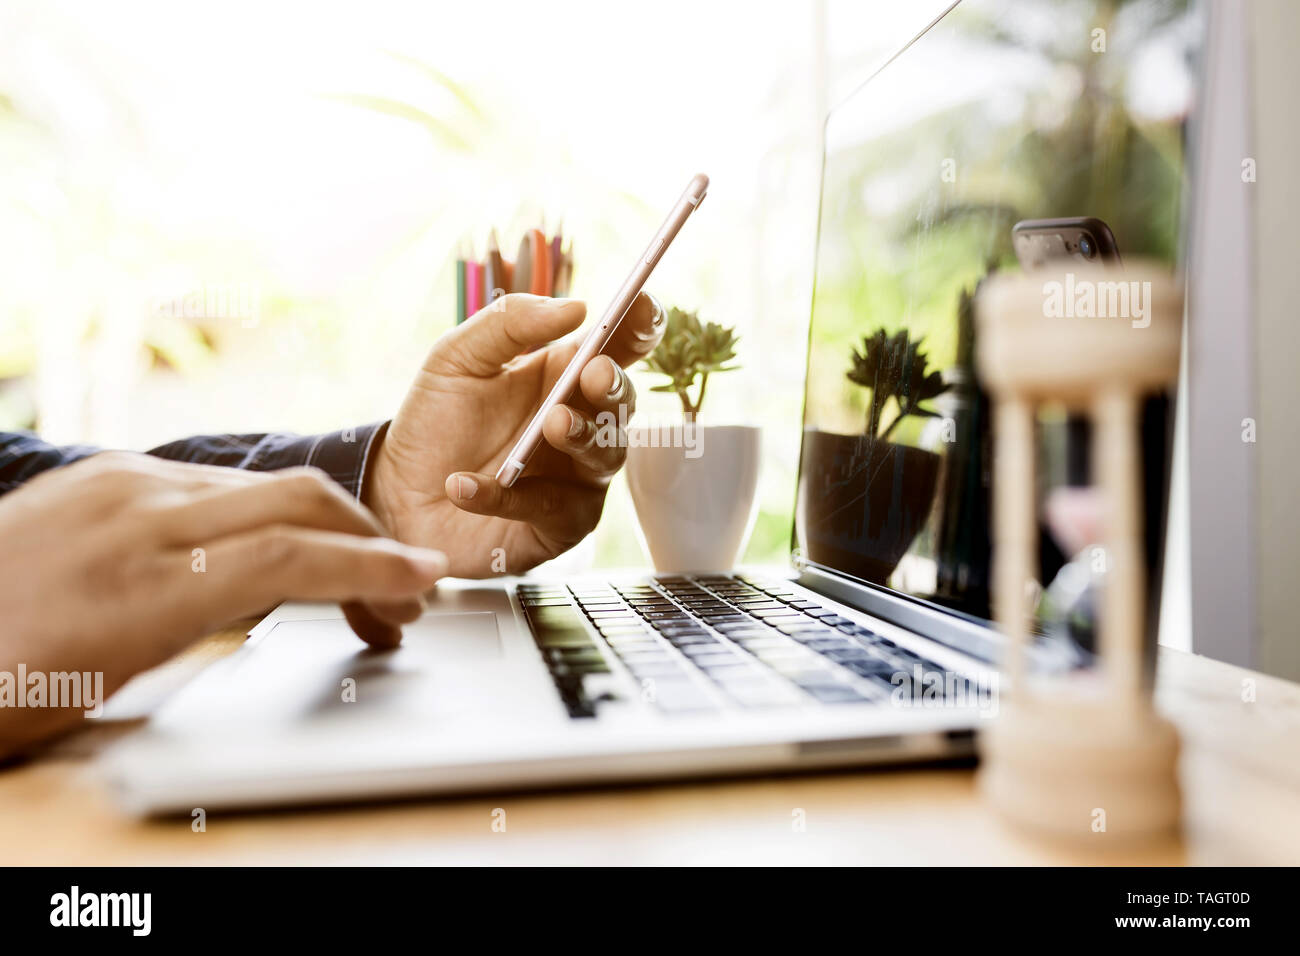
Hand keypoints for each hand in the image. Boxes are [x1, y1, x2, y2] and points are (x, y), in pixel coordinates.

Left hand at [0, 453, 447, 755]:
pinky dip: (262, 513)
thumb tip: (286, 601)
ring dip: (321, 526)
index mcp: (139, 587)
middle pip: (295, 501)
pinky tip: (272, 547)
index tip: (422, 585)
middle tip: (404, 593)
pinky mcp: (104, 471)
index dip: (373, 569)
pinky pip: (211, 482)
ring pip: (260, 486)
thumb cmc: (3, 687)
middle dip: (368, 540)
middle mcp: (136, 516)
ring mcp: (118, 483)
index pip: (292, 557)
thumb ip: (209, 627)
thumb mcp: (114, 683)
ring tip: (345, 576)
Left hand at [365, 292, 664, 576]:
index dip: (639, 326)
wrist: (397, 494)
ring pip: (604, 457)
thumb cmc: (435, 423)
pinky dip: (508, 497)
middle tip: (595, 375)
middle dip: (614, 386)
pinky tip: (463, 485)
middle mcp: (582, 424)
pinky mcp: (560, 525)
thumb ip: (509, 323)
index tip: (643, 305)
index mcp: (564, 376)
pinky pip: (550, 509)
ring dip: (581, 438)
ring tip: (551, 424)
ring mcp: (578, 477)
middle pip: (621, 403)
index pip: (617, 348)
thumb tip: (576, 307)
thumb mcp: (456, 358)